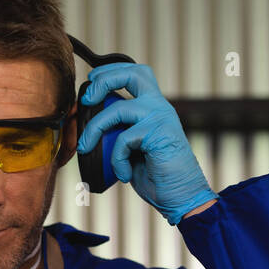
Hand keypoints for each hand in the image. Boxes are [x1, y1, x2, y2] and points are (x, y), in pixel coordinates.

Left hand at [76, 63, 216, 224]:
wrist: (183, 196)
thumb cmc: (157, 176)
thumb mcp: (131, 149)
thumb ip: (118, 132)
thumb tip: (88, 127)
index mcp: (153, 107)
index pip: (134, 74)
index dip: (111, 72)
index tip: (92, 81)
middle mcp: (159, 107)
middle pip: (133, 74)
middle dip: (104, 80)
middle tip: (87, 98)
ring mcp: (161, 119)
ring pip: (119, 109)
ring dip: (95, 128)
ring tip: (86, 147)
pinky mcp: (159, 135)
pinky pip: (124, 139)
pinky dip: (117, 159)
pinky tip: (123, 174)